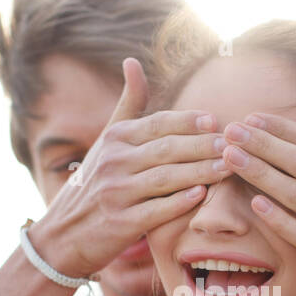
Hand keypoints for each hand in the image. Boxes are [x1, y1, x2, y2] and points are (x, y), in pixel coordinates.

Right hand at [27, 58, 227, 279]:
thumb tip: (133, 61)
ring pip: (165, 177)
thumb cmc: (94, 183)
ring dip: (200, 171)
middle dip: (202, 145)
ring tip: (228, 167)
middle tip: (232, 144)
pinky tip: (201, 196)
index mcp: (115, 138)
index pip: (158, 123)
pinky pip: (155, 210)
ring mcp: (116, 192)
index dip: (188, 121)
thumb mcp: (107, 141)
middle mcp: (114, 162)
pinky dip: (179, 202)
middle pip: (167, 149)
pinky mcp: (120, 223)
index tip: (215, 121)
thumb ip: (128, 104)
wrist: (63, 234)